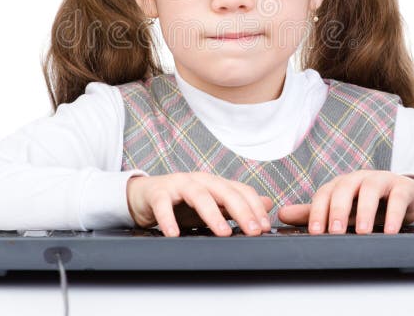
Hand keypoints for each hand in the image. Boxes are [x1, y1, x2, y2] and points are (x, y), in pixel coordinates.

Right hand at [126, 172, 273, 236]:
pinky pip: (163, 204)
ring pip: (199, 195)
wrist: (145, 195)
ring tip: (223, 232)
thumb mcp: (212, 204)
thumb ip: (237, 205)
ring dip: (212, 214)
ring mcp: (178, 184)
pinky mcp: (157, 192)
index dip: (254, 207)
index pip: (240, 191)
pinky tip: (174, 233)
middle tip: (252, 230)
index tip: (264, 227)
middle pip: (224, 191)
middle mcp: (199, 180)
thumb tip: (268, 204)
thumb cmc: (180, 202)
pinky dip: (168, 218)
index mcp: (215, 183)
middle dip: (241, 210)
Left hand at [277, 170, 413, 234]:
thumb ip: (313, 212)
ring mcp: (380, 180)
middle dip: (338, 209)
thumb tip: (281, 214)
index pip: (324, 194)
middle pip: (344, 188)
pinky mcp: (402, 187)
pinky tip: (390, 230)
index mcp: (340, 184)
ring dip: (365, 211)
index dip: (317, 211)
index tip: (314, 232)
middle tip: (335, 231)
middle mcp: (358, 179)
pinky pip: (397, 197)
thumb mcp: (341, 210)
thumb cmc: (365, 204)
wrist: (402, 195)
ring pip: (370, 190)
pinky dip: (394, 213)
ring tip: (362, 232)